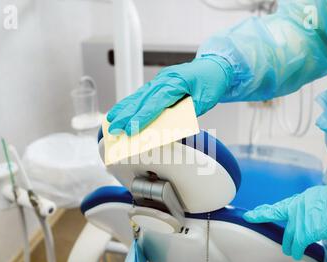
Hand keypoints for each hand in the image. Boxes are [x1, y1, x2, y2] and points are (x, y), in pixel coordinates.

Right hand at [106, 56, 231, 135]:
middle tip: (115, 128)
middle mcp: (164, 79)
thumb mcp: (204, 101)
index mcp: (176, 82)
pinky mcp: (158, 84)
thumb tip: (169, 128)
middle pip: (142, 99)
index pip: (156, 103)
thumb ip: (186, 113)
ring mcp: (160, 80)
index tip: (131, 129)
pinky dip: (130, 104)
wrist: (215, 67)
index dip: (142, 117)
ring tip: (111, 121)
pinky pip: (142, 94)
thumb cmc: (211, 82)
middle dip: (127, 116)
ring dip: (124, 109)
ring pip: (138, 96)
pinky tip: (120, 111)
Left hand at [243, 179, 326, 259]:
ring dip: (289, 245)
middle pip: (277, 218)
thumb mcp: (320, 197)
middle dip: (270, 223)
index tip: (251, 214)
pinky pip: (297, 244)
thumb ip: (309, 205)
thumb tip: (308, 213)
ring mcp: (299, 219)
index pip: (278, 206)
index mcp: (300, 199)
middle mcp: (296, 207)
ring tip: (289, 251)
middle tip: (261, 225)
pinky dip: (297, 250)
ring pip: (289, 236)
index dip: (263, 211)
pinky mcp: (306, 231)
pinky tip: (296, 254)